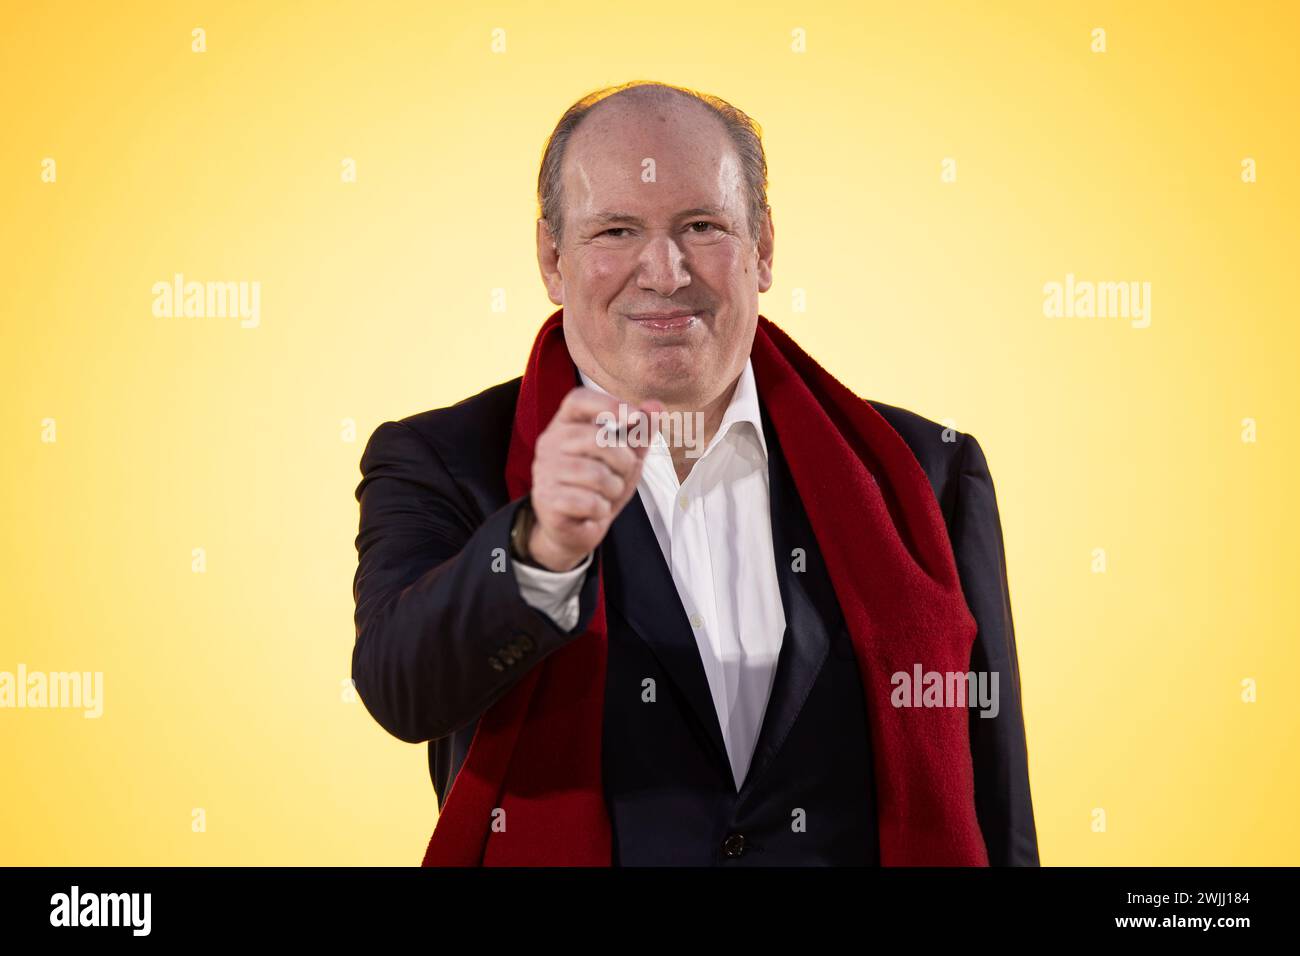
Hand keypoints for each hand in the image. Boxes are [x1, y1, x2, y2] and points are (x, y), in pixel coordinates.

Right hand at [527, 387, 661, 570]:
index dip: (608, 404)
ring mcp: (545, 472)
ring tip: (608, 494)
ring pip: (595, 474)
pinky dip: (602, 509)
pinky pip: (589, 502)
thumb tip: (656, 407)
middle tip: (624, 474)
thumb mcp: (624, 458)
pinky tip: (595, 511)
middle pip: (596, 438)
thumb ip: (639, 433)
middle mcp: (550, 443)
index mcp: (565, 424)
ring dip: (614, 488)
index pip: (578, 400)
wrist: (574, 528)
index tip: (636, 417)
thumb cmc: (600, 486)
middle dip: (624, 460)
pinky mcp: (547, 501)